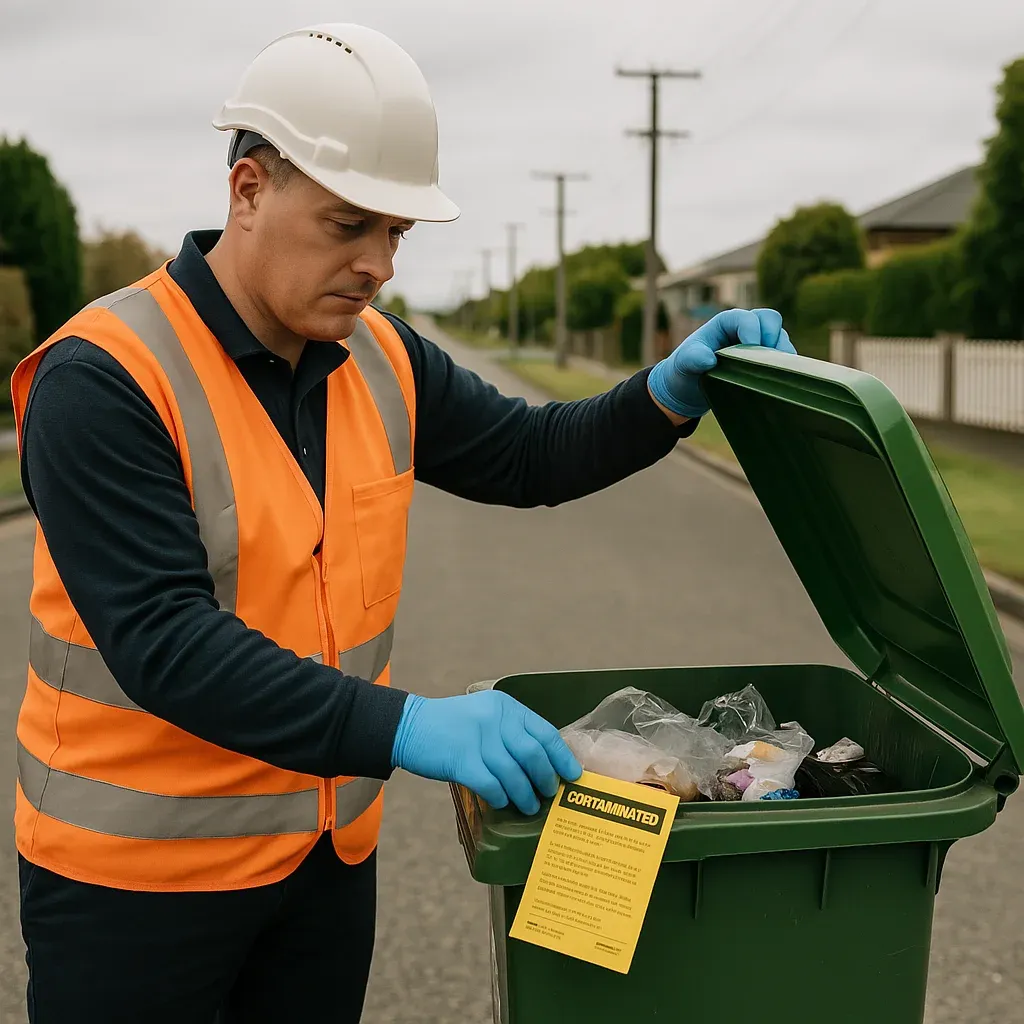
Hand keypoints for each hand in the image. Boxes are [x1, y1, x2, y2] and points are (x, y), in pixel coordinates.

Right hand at [391, 690, 581, 814]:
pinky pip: (491, 786)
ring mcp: (477, 739)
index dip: (561, 756)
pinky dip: (501, 797)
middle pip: (533, 755)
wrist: (409, 725)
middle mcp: (494, 719)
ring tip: (528, 806)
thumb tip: (543, 765)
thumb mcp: (485, 716)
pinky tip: (502, 802)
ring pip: (514, 774)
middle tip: (548, 793)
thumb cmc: (451, 726)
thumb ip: (511, 733)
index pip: (544, 732)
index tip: (573, 774)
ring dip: (525, 795)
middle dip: (545, 778)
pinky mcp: (461, 760)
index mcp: (504, 707)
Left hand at [648, 308, 795, 419]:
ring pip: (780, 339)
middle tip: (766, 359)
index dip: (752, 329)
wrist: (689, 388)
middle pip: (770, 319)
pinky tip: (778, 381)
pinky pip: (783, 358)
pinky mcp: (765, 360)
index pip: (746, 317)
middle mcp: (745, 329)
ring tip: (774, 374)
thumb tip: (708, 359)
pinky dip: (784, 368)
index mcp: (725, 323)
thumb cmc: (685, 370)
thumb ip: (693, 358)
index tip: (751, 346)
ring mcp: (757, 344)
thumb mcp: (683, 364)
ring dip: (781, 354)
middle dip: (773, 336)